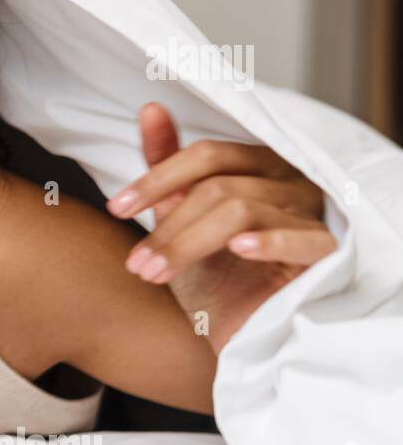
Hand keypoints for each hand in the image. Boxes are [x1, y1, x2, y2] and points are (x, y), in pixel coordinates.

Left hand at [105, 102, 336, 352]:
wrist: (244, 335)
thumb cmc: (217, 275)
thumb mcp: (180, 218)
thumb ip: (167, 166)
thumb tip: (150, 109)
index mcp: (257, 165)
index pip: (207, 155)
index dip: (157, 180)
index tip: (116, 209)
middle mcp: (288, 181)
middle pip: (218, 186)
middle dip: (168, 227)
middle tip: (136, 264)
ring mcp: (311, 213)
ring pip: (240, 210)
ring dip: (186, 245)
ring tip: (152, 274)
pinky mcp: (327, 251)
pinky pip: (301, 238)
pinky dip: (268, 240)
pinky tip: (238, 249)